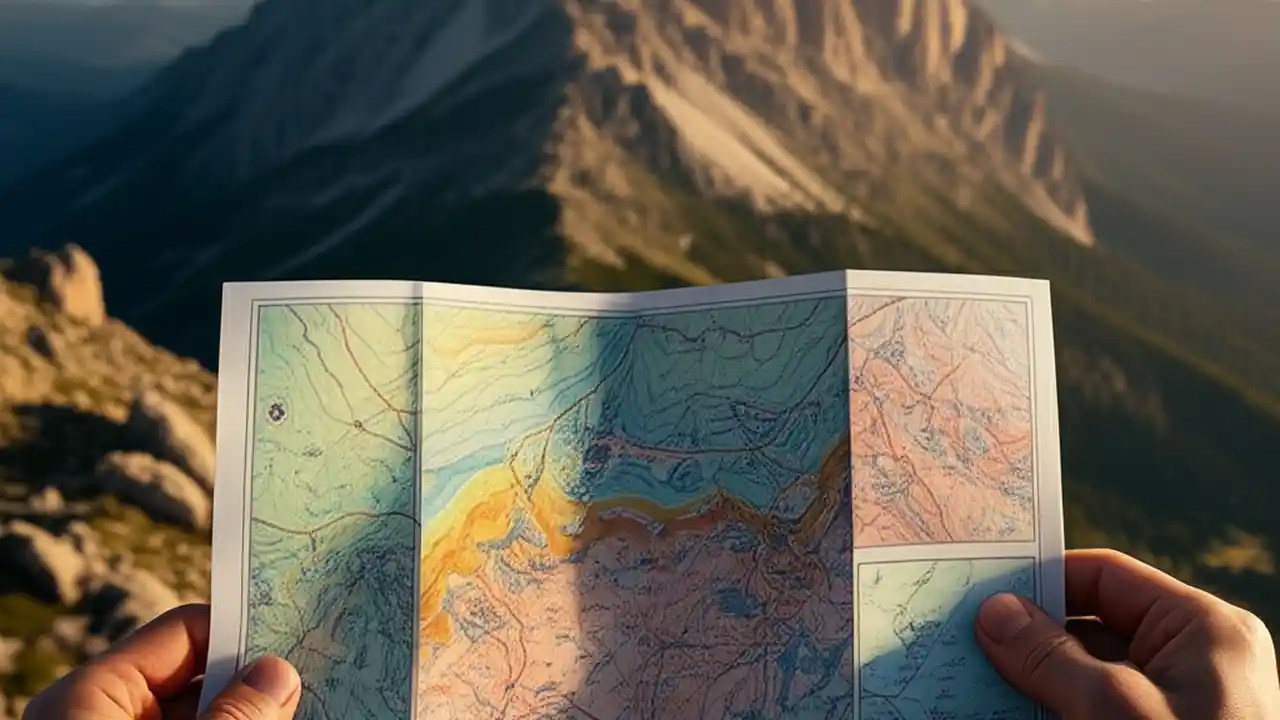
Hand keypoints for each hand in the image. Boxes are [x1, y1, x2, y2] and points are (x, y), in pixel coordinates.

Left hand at [23, 604, 300, 718]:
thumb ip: (232, 717)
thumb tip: (277, 673)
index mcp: (89, 695)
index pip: (184, 630)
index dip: (243, 630)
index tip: (300, 632)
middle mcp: (99, 715)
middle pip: (198, 676)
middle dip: (253, 680)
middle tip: (316, 676)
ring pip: (200, 713)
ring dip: (249, 712)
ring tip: (312, 701)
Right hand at [976, 548, 1279, 718]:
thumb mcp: (1112, 712)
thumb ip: (1049, 657)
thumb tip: (995, 613)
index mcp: (1201, 629)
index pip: (1105, 577)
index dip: (1041, 581)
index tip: (980, 593)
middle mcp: (1192, 660)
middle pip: (1090, 627)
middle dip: (1027, 638)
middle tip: (963, 640)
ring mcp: (1177, 705)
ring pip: (1085, 674)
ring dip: (1031, 681)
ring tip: (972, 680)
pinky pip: (1093, 711)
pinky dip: (1051, 711)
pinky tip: (1007, 712)